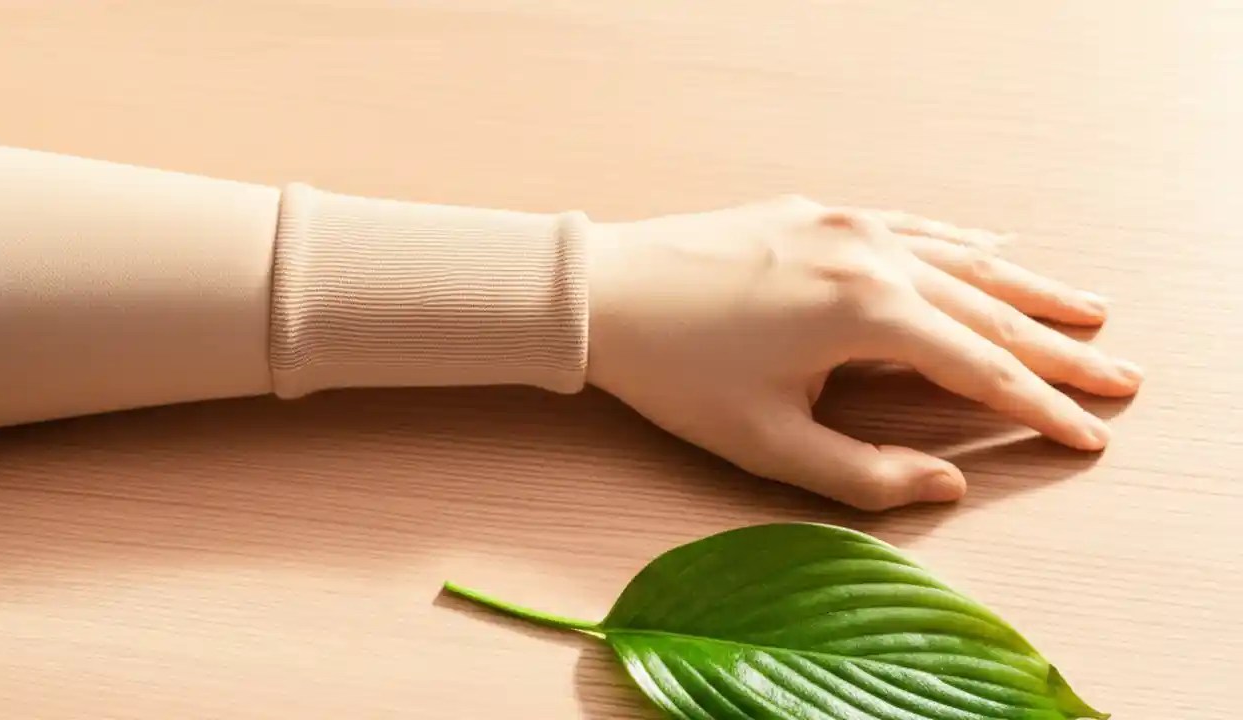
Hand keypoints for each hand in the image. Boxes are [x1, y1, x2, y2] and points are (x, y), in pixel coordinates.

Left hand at [585, 196, 1141, 510]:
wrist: (603, 293)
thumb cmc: (676, 373)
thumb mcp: (767, 443)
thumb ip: (863, 474)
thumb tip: (947, 483)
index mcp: (869, 315)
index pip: (981, 371)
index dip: (1040, 410)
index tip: (1088, 437)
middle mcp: (873, 257)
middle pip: (990, 312)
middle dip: (1060, 350)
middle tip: (1121, 376)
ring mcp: (847, 226)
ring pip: (964, 261)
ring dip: (1028, 290)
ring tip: (1087, 309)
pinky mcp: (819, 213)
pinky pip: (913, 228)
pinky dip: (962, 245)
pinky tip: (993, 249)